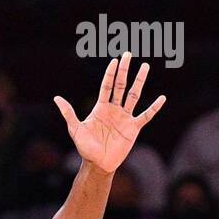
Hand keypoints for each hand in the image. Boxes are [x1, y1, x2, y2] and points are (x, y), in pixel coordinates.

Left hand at [54, 53, 164, 173]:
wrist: (98, 164)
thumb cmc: (85, 148)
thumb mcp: (75, 129)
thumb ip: (68, 113)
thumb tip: (56, 98)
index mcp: (101, 107)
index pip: (107, 86)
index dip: (110, 73)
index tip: (114, 60)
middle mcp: (114, 109)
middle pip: (121, 85)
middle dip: (124, 70)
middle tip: (128, 54)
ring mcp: (124, 117)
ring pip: (134, 95)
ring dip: (139, 81)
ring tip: (145, 66)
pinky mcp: (133, 128)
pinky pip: (146, 116)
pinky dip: (154, 108)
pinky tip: (162, 98)